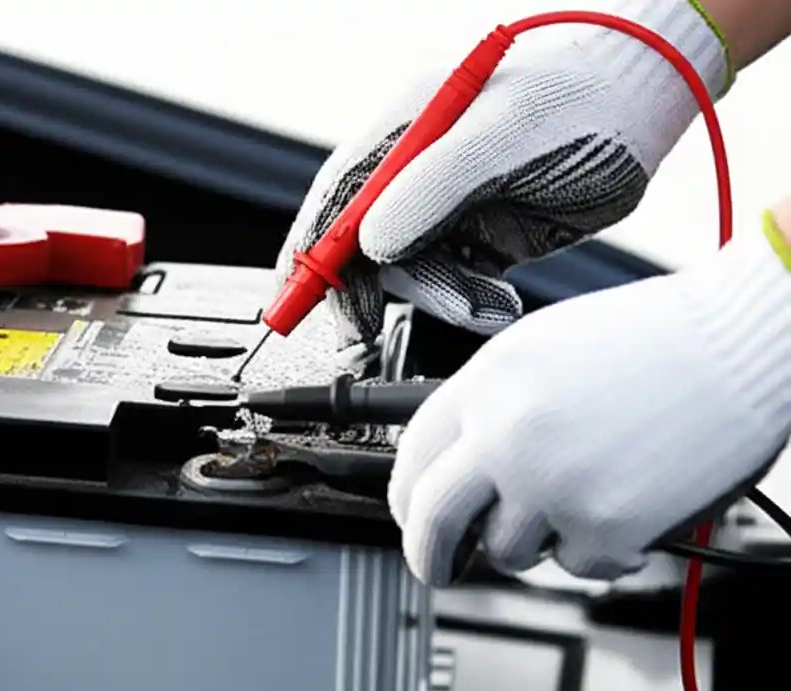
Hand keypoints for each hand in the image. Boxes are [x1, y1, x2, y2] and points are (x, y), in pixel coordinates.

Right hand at [276, 0, 728, 350]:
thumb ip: (430, 190)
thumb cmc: (582, 102)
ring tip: (483, 307)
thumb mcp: (502, 140)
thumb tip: (368, 245)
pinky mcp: (484, 235)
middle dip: (364, 293)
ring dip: (439, 299)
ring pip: (413, 271)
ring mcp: (451, 204)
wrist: (649, 105)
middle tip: (364, 339)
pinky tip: (497, 303)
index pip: (336, 197)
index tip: (290, 299)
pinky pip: (457, 281)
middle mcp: (420, 170)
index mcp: (407, 133)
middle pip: (362, 243)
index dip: (308, 250)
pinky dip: (470, 302)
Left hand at [389, 227, 790, 585]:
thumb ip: (492, 403)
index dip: (405, 497)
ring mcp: (553, 485)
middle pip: (432, 521)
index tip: (413, 516)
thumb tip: (458, 459)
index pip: (411, 458)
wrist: (743, 342)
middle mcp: (507, 436)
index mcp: (486, 384)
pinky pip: (578, 566)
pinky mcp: (606, 528)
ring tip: (581, 496)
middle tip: (438, 568)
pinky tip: (628, 504)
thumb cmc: (659, 337)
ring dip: (537, 539)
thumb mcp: (542, 348)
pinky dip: (601, 549)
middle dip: (428, 555)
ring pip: (508, 551)